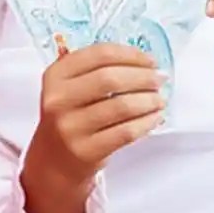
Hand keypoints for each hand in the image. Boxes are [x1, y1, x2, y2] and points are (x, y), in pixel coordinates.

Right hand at [21, 44, 163, 212]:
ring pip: (121, 106)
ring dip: (149, 100)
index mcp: (55, 76)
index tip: (149, 60)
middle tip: (159, 79)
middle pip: (110, 79)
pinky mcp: (87, 150)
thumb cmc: (69, 115)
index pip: (97, 55)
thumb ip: (92, 69)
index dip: (129, 55)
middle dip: (142, 76)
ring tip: (159, 99)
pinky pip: (126, 132)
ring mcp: (71, 126)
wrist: (54, 157)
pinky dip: (147, 122)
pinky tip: (155, 117)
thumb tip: (141, 61)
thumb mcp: (67, 87)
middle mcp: (59, 99)